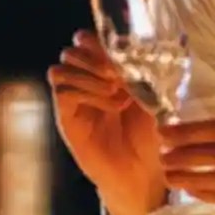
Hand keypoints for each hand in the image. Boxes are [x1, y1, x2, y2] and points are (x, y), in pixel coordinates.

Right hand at [48, 31, 165, 214]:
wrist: (143, 175)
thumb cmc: (151, 137)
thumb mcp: (153, 98)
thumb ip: (141, 72)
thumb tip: (138, 49)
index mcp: (105, 71)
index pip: (89, 40)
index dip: (100, 40)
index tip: (122, 52)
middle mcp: (86, 82)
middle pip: (72, 49)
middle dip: (93, 55)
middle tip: (117, 73)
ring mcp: (74, 100)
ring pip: (61, 68)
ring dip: (88, 74)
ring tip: (116, 90)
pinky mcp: (67, 119)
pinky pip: (64, 92)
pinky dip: (88, 93)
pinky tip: (112, 104)